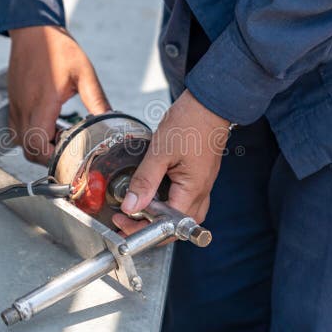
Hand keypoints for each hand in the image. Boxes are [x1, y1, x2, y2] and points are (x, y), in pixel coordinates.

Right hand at [8, 25, 109, 162]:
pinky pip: (15, 128)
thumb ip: (97, 99)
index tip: (68, 155)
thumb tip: (110, 118)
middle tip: (66, 149)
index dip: (51, 157)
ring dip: (37, 146)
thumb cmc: (57, 47)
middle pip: (27, 149)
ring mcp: (16, 105)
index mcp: (43, 103)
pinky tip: (47, 125)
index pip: (38, 144)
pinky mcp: (13, 101)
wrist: (34, 29)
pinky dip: (29, 134)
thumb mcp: (84, 74)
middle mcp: (25, 107)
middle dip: (46, 156)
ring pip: (19, 141)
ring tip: (58, 137)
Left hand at [114, 90, 231, 234]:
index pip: (167, 226)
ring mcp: (202, 185)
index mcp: (193, 189)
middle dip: (150, 228)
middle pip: (176, 226)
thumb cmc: (190, 122)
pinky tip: (153, 195)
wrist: (209, 103)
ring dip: (159, 217)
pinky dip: (167, 203)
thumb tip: (131, 207)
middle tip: (126, 219)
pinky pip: (184, 199)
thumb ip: (145, 181)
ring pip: (181, 214)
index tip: (122, 221)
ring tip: (136, 210)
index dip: (142, 228)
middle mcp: (201, 192)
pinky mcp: (199, 177)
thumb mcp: (160, 151)